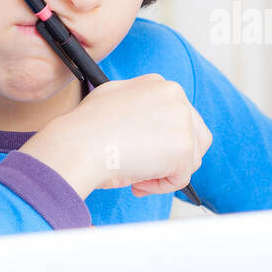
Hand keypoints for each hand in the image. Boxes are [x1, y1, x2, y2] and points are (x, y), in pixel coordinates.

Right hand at [22, 74, 211, 198]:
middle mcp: (175, 97)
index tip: (143, 149)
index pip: (179, 115)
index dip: (162, 139)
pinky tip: (137, 182)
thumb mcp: (112, 98)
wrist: (78, 144)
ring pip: (191, 157)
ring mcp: (182, 121)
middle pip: (193, 134)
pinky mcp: (184, 148)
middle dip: (172, 156)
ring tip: (137, 175)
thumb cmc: (85, 128)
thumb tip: (147, 119)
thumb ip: (137, 104)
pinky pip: (182, 178)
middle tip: (144, 167)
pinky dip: (161, 187)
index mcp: (159, 84)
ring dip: (165, 172)